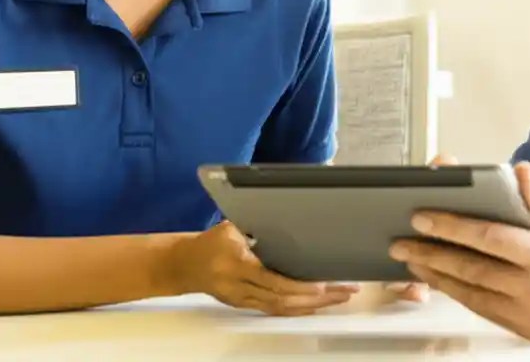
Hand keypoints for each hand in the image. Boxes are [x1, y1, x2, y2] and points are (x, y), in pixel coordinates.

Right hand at [167, 220, 358, 314]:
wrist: (185, 265)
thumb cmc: (210, 243)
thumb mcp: (230, 227)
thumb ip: (256, 227)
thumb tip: (288, 220)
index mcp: (237, 263)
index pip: (271, 279)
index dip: (297, 285)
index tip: (321, 284)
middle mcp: (240, 286)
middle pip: (282, 298)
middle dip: (316, 297)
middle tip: (344, 291)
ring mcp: (243, 299)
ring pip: (282, 308)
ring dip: (313, 305)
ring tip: (339, 298)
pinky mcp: (245, 304)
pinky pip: (276, 310)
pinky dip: (299, 309)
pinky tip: (317, 306)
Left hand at [389, 161, 529, 341]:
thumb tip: (520, 174)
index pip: (487, 239)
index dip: (450, 227)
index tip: (422, 218)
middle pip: (471, 270)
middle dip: (431, 255)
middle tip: (403, 243)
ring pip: (473, 295)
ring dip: (438, 279)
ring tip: (414, 263)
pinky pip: (487, 311)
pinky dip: (462, 295)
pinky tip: (445, 282)